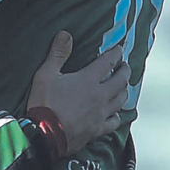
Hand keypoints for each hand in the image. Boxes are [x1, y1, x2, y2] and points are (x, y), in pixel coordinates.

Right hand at [28, 32, 129, 154]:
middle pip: (121, 80)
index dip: (116, 54)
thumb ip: (58, 54)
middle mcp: (99, 96)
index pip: (108, 62)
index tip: (119, 49)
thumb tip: (65, 34)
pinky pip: (114, 122)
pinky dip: (117, 116)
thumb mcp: (46, 74)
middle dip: (125, 71)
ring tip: (124, 87)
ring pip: (121, 100)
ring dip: (124, 91)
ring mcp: (101, 114)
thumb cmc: (44, 104)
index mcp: (88, 80)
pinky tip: (116, 114)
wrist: (45, 135)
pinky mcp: (98, 129)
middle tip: (125, 67)